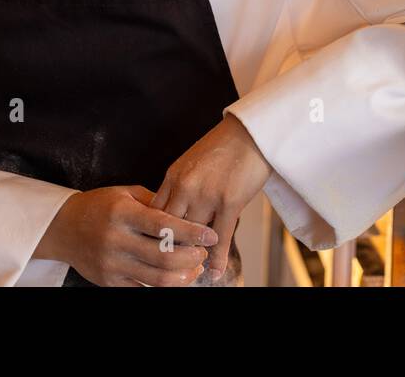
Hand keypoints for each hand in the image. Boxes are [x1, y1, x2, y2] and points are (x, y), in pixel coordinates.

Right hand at [35, 185, 218, 285]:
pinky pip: (142, 289)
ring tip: (195, 267)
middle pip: (164, 257)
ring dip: (183, 276)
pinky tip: (177, 277)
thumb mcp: (125, 193)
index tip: (210, 235)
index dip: (192, 233)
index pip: (164, 226)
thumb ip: (155, 202)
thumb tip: (188, 210)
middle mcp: (116, 239)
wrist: (63, 228)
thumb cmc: (100, 206)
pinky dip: (165, 286)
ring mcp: (112, 264)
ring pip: (157, 279)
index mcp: (123, 213)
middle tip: (204, 252)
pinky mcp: (109, 281)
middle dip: (192, 257)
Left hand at [151, 114, 271, 281]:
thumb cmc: (224, 145)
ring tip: (191, 273)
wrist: (251, 132)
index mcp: (173, 176)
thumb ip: (180, 185)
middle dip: (168, 251)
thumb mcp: (192, 161)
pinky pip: (219, 238)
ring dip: (191, 256)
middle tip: (168, 269)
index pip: (154, 214)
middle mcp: (185, 187)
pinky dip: (217, 259)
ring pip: (191, 236)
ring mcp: (206, 195)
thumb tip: (173, 209)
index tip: (154, 252)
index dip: (154, 236)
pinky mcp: (229, 202)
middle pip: (168, 228)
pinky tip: (215, 272)